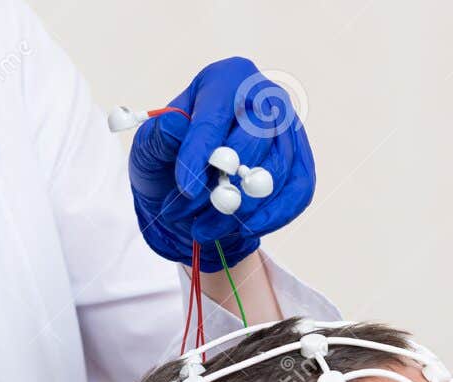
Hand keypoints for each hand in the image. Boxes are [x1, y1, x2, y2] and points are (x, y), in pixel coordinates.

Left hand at [129, 56, 315, 272]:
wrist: (196, 186)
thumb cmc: (172, 158)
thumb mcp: (150, 146)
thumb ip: (159, 137)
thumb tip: (175, 127)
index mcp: (227, 80)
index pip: (217, 114)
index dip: (201, 152)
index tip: (186, 187)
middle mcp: (266, 98)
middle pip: (255, 140)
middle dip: (222, 185)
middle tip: (189, 217)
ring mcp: (289, 131)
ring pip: (276, 172)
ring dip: (240, 209)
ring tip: (203, 229)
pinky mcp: (302, 163)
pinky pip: (298, 192)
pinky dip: (271, 217)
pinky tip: (242, 229)